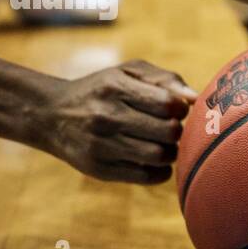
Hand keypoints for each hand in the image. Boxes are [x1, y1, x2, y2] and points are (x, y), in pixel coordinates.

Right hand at [39, 60, 194, 182]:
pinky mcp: (99, 170)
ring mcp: (100, 145)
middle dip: (177, 130)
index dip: (180, 108)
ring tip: (162, 143)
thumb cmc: (101, 90)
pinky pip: (146, 176)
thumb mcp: (126, 72)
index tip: (174, 108)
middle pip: (168, 131)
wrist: (52, 116)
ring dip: (170, 151)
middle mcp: (105, 115)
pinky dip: (160, 170)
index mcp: (114, 86)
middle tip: (170, 127)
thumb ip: (164, 79)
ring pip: (159, 155)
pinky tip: (154, 160)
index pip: (167, 103)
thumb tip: (195, 99)